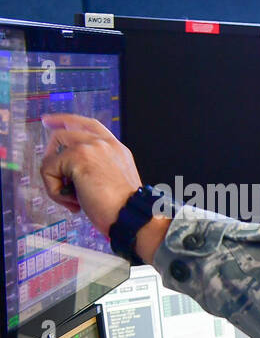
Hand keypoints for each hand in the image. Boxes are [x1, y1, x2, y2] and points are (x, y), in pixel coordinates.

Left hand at [39, 113, 142, 236]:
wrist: (131, 216)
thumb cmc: (125, 208)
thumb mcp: (114, 181)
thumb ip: (97, 168)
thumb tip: (71, 173)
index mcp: (116, 149)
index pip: (89, 125)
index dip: (66, 121)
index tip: (49, 122)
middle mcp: (105, 143)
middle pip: (63, 133)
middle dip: (49, 154)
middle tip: (50, 173)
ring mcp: (91, 147)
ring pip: (52, 155)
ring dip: (55, 180)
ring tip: (70, 198)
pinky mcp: (78, 156)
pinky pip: (49, 169)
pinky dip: (54, 190)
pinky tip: (72, 201)